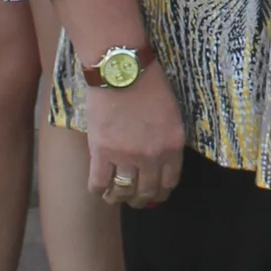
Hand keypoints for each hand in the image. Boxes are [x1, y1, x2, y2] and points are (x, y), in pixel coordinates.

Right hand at [85, 64, 184, 208]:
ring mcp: (126, 157)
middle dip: (140, 200)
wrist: (121, 69)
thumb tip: (159, 157)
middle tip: (135, 201)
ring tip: (114, 197)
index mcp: (173, 146)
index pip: (169, 181)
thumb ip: (167, 138)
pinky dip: (98, 190)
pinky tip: (98, 189)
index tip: (155, 194)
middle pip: (147, 190)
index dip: (160, 192)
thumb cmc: (148, 82)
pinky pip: (99, 182)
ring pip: (123, 191)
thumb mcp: (170, 113)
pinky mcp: (102, 152)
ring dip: (118, 198)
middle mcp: (152, 156)